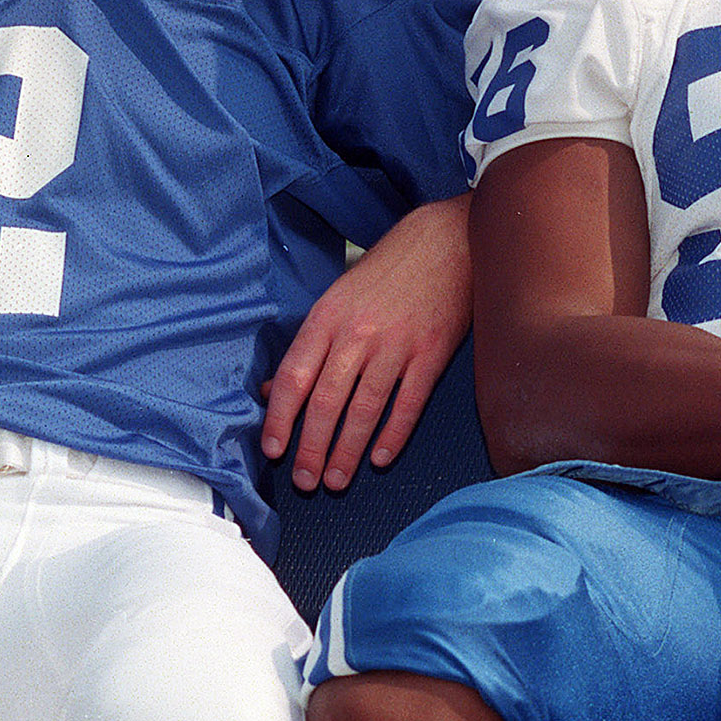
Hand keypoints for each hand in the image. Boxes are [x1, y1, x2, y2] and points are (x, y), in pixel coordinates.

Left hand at [261, 195, 470, 490]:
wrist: (449, 239)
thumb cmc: (390, 268)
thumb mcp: (338, 295)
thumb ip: (309, 344)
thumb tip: (271, 391)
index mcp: (328, 316)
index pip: (293, 375)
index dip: (280, 417)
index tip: (273, 449)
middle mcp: (358, 332)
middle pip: (326, 401)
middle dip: (312, 448)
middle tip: (306, 482)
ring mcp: (397, 343)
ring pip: (364, 409)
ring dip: (347, 451)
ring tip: (337, 480)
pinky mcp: (433, 352)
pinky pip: (409, 403)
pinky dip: (393, 434)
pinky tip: (381, 458)